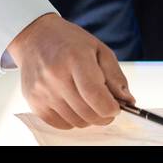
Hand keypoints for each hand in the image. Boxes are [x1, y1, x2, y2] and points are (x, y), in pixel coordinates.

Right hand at [8, 13, 134, 129]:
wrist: (35, 37)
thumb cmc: (69, 41)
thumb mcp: (99, 49)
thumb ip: (115, 76)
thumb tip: (127, 100)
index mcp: (75, 58)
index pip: (95, 95)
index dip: (111, 108)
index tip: (117, 107)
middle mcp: (56, 76)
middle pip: (88, 112)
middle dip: (104, 115)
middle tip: (106, 105)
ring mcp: (42, 91)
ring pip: (76, 121)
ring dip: (89, 117)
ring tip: (89, 101)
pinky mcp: (34, 102)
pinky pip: (61, 124)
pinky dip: (73, 120)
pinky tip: (74, 105)